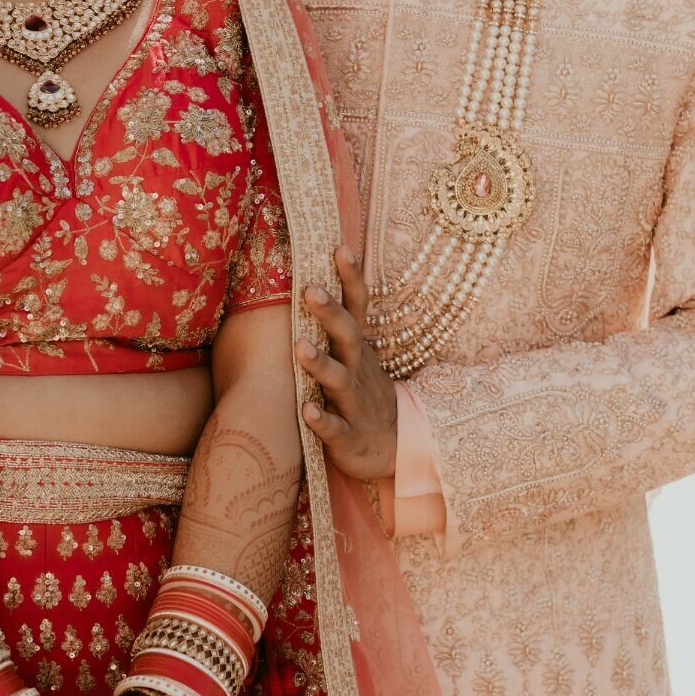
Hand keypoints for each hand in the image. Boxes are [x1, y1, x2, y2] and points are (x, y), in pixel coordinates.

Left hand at [297, 246, 397, 479]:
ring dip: (320, 363)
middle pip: (348, 336)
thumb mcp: (354, 358)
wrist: (394, 449)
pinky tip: (306, 411)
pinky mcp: (348, 437)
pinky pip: (335, 428)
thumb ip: (334, 327)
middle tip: (309, 288)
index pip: (357, 307)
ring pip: (339, 380)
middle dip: (330, 312)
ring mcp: (354, 404)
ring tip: (299, 346)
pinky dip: (322, 420)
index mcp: (357, 350)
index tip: (339, 247)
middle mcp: (357, 371)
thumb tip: (304, 283)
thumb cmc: (361, 395)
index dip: (351, 278)